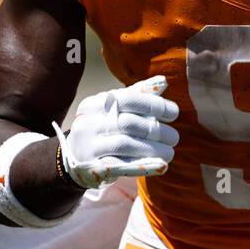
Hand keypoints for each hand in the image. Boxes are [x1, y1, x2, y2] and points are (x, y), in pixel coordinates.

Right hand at [53, 76, 179, 187]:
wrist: (74, 157)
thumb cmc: (102, 128)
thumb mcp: (113, 108)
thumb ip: (137, 95)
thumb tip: (163, 81)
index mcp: (96, 103)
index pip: (129, 99)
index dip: (154, 105)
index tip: (174, 113)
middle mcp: (89, 122)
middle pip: (129, 123)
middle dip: (157, 130)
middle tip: (174, 138)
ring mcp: (88, 146)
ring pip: (125, 145)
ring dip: (153, 150)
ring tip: (169, 152)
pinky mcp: (92, 167)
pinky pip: (121, 166)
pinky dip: (143, 165)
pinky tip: (161, 166)